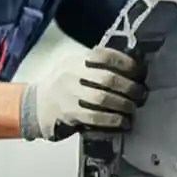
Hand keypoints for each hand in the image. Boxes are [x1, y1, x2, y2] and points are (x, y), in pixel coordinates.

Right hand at [20, 46, 146, 141]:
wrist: (35, 105)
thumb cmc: (62, 85)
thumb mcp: (75, 67)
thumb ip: (97, 65)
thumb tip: (133, 66)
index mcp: (77, 60)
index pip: (105, 55)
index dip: (126, 63)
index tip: (140, 71)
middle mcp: (72, 74)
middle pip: (107, 78)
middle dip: (129, 87)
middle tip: (141, 93)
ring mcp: (69, 94)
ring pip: (103, 98)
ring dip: (123, 104)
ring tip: (133, 107)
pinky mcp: (69, 113)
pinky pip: (95, 116)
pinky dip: (113, 119)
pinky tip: (123, 121)